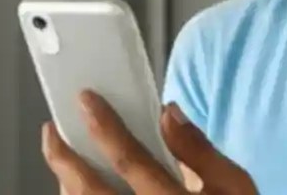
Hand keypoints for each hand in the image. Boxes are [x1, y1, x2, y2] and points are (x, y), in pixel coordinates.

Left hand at [42, 90, 258, 193]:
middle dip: (64, 160)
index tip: (85, 100)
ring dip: (67, 185)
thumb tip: (168, 112)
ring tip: (63, 162)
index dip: (104, 128)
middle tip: (51, 132)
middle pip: (91, 193)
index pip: (130, 161)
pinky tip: (78, 190)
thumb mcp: (235, 187)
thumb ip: (200, 150)